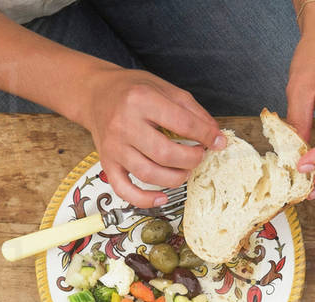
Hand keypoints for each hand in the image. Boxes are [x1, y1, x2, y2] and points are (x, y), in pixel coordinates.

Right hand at [78, 67, 224, 208]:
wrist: (96, 94)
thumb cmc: (132, 91)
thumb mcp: (165, 89)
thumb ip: (192, 111)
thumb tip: (215, 136)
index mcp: (141, 99)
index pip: (181, 123)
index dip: (205, 135)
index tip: (218, 142)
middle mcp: (124, 124)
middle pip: (165, 153)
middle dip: (191, 159)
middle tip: (199, 156)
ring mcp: (114, 147)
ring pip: (148, 174)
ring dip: (175, 178)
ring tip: (184, 170)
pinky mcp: (107, 163)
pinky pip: (124, 190)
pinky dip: (145, 200)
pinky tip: (162, 197)